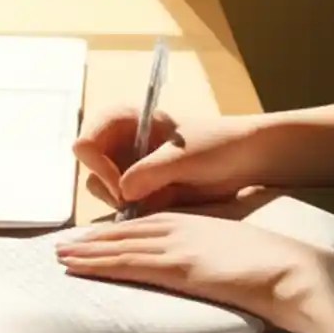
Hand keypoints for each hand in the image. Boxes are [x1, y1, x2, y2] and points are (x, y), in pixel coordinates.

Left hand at [55, 212, 327, 332]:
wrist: (294, 271)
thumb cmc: (275, 267)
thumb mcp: (238, 251)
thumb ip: (216, 254)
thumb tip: (210, 266)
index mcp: (195, 223)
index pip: (145, 225)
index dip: (116, 231)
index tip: (95, 236)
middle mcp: (180, 229)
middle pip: (126, 232)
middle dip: (93, 239)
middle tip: (65, 245)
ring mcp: (177, 246)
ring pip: (119, 246)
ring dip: (86, 251)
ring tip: (60, 255)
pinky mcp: (177, 266)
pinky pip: (128, 263)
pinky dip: (98, 264)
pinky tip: (78, 267)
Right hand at [73, 107, 264, 211]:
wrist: (247, 160)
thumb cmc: (218, 144)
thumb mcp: (183, 157)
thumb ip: (150, 171)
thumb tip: (123, 193)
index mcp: (125, 120)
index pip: (86, 144)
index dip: (98, 167)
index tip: (124, 187)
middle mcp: (121, 142)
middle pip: (90, 170)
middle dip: (110, 189)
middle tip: (138, 201)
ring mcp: (129, 166)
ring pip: (103, 191)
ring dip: (122, 202)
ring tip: (156, 201)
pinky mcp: (141, 189)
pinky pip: (122, 205)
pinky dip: (134, 212)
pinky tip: (160, 207)